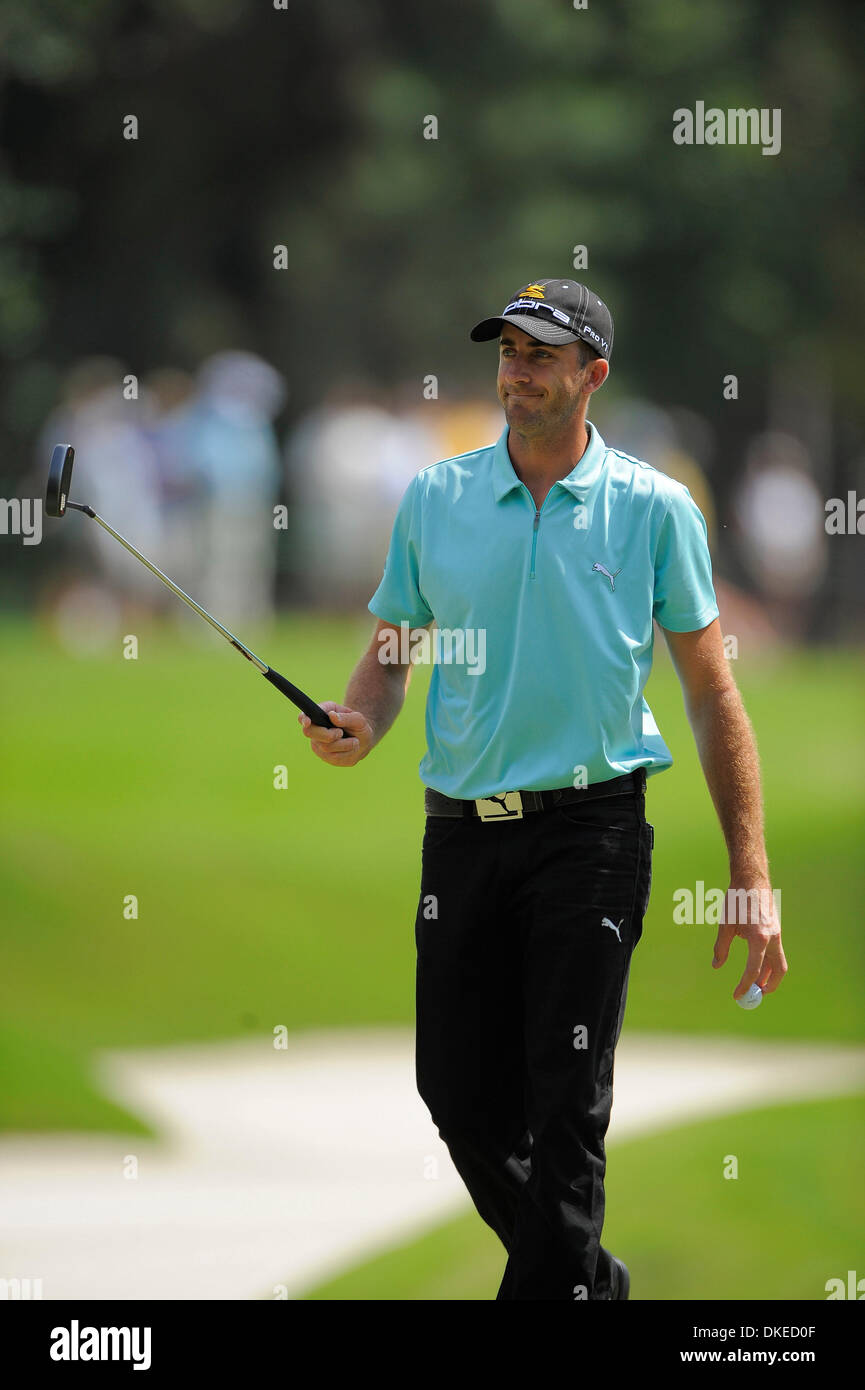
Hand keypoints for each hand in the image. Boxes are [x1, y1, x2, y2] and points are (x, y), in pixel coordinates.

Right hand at [298, 701, 373, 767]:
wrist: (364, 740)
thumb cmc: (358, 726)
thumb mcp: (359, 719)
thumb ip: (347, 717)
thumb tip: (332, 716)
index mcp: (321, 714)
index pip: (303, 716)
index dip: (303, 718)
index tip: (308, 722)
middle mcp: (315, 730)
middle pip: (310, 733)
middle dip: (329, 734)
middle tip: (341, 733)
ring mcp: (319, 745)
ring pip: (326, 747)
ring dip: (344, 745)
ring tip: (354, 741)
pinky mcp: (325, 757)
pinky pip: (334, 758)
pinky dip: (347, 753)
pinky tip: (352, 748)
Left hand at [712, 881, 786, 999]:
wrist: (751, 880)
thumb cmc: (736, 901)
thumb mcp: (725, 925)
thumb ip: (721, 947)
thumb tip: (716, 965)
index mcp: (759, 938)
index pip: (753, 970)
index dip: (744, 985)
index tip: (737, 995)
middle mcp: (772, 938)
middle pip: (777, 970)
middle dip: (769, 986)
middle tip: (756, 995)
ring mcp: (777, 934)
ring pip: (778, 962)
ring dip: (769, 974)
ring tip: (756, 984)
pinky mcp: (776, 930)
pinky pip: (775, 951)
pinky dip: (768, 962)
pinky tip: (757, 964)